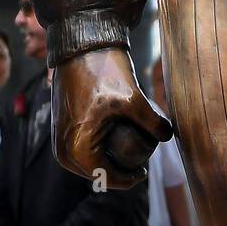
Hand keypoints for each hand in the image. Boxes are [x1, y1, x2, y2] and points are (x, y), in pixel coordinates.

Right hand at [52, 47, 172, 188]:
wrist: (80, 46)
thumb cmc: (104, 71)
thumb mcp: (134, 99)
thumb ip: (154, 123)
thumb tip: (168, 137)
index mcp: (78, 150)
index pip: (109, 178)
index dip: (130, 179)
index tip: (145, 170)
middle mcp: (63, 151)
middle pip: (97, 174)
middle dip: (117, 171)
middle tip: (138, 160)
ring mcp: (58, 140)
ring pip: (87, 164)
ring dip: (105, 161)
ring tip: (126, 150)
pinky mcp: (58, 129)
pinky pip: (78, 150)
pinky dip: (94, 150)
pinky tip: (111, 141)